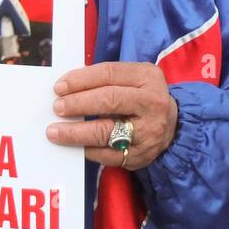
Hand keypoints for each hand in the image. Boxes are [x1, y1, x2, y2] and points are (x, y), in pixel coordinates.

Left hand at [45, 62, 178, 169]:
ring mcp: (148, 132)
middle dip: (78, 103)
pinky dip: (87, 150)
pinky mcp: (140, 155)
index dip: (81, 79)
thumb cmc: (142, 98)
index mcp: (147, 77)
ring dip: (76, 132)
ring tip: (55, 131)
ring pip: (106, 131)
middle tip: (58, 107)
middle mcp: (152, 103)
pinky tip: (75, 146)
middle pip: (109, 100)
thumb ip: (106, 80)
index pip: (110, 74)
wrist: (172, 127)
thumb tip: (66, 88)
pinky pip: (107, 155)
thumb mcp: (133, 79)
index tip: (59, 87)